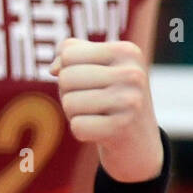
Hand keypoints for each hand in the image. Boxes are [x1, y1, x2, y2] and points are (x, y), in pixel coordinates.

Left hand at [49, 38, 161, 182]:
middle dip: (69, 92)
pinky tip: (100, 131)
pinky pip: (76, 126)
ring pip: (69, 102)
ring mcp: (130, 102)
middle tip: (92, 102)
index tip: (89, 81)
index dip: (68, 69)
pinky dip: (81, 131)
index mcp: (127, 51)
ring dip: (74, 113)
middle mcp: (132, 74)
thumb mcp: (95, 66)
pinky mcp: (121, 129)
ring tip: (97, 115)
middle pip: (66, 77)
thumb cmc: (110, 96)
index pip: (69, 53)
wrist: (139, 140)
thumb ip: (70, 53)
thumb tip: (54, 69)